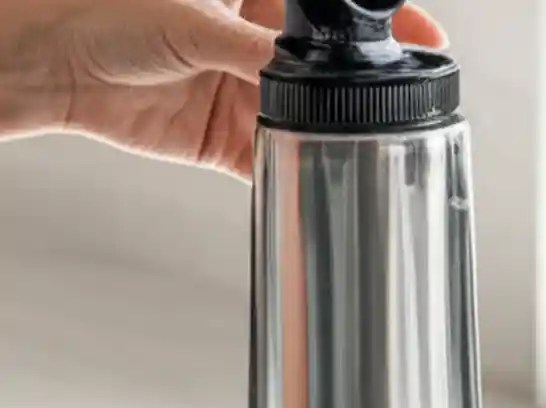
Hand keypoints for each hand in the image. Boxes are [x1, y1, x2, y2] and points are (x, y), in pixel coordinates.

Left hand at [0, 0, 445, 177]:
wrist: (50, 64)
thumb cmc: (105, 11)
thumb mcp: (194, 20)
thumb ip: (257, 52)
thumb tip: (302, 72)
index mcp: (261, 0)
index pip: (337, 16)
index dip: (385, 30)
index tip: (425, 41)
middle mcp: (260, 48)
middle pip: (330, 75)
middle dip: (363, 93)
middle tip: (397, 108)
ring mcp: (247, 95)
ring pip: (308, 122)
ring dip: (329, 138)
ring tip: (356, 148)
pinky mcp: (227, 140)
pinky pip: (272, 162)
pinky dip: (291, 177)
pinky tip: (313, 181)